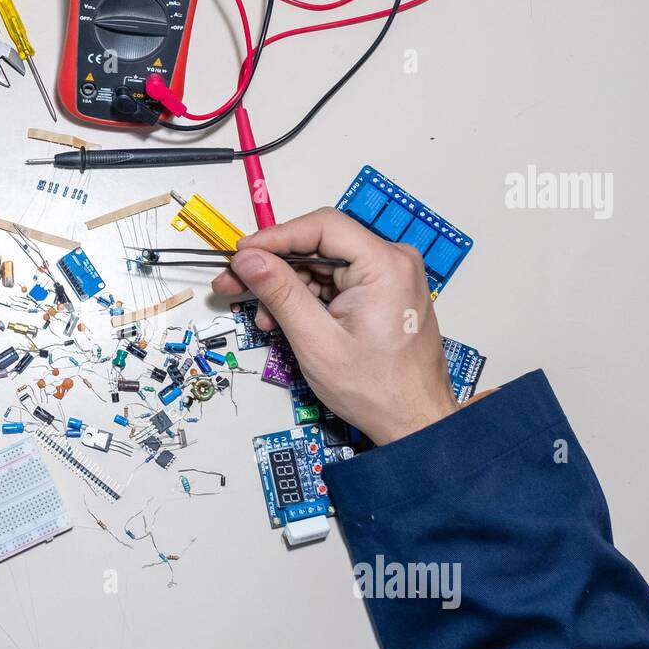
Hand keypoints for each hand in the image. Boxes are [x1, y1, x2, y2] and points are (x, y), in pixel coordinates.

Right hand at [211, 208, 457, 444]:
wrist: (414, 421)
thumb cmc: (379, 389)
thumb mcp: (316, 341)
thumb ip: (280, 293)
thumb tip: (249, 259)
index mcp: (385, 265)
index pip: (322, 227)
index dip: (274, 237)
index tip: (241, 254)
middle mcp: (393, 262)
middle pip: (319, 245)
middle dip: (274, 267)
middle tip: (234, 283)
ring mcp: (390, 277)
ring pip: (323, 266)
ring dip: (288, 287)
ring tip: (264, 318)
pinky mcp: (383, 292)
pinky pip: (336, 282)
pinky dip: (308, 298)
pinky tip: (287, 319)